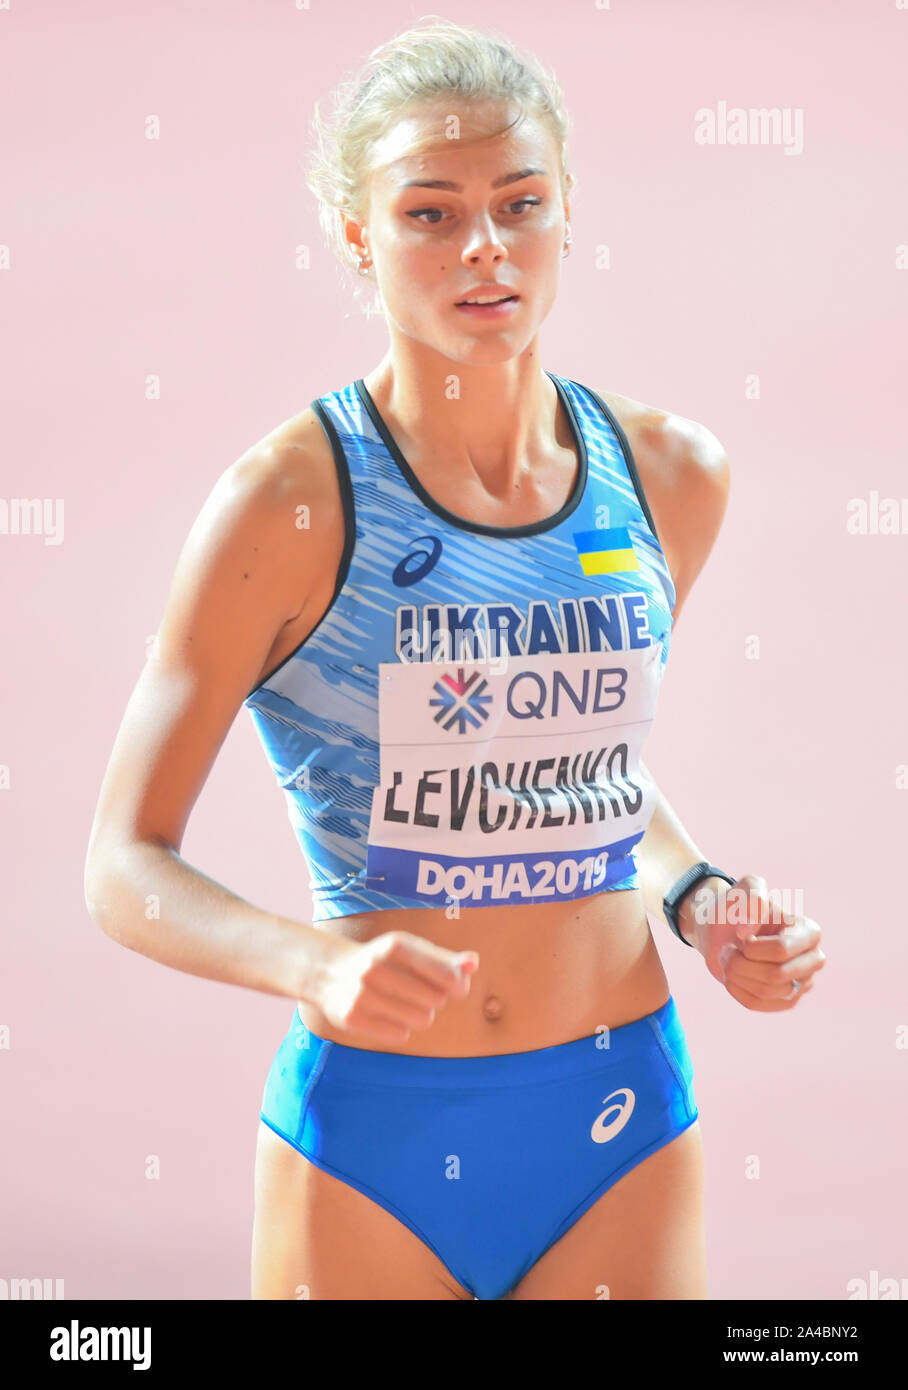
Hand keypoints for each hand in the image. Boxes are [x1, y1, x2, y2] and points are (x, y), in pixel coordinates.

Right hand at [312, 930, 479, 1043]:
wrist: (330, 973)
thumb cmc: (385, 961)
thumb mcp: (412, 951)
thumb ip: (446, 959)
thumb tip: (474, 963)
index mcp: (395, 945)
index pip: (447, 976)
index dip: (457, 985)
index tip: (454, 987)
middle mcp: (376, 967)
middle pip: (437, 1001)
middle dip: (434, 1000)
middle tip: (418, 994)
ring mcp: (362, 993)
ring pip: (420, 1020)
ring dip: (419, 1016)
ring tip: (403, 1005)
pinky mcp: (352, 1018)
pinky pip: (399, 1035)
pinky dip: (400, 1030)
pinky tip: (387, 1017)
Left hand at [680, 873, 824, 1010]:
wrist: (721, 929)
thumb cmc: (737, 907)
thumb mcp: (744, 888)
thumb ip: (753, 895)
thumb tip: (749, 932)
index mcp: (809, 931)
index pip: (782, 950)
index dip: (752, 947)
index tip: (739, 933)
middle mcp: (813, 959)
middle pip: (777, 975)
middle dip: (743, 964)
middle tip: (728, 950)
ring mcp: (802, 983)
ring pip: (768, 991)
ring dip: (737, 975)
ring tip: (728, 960)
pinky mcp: (786, 1000)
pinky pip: (759, 1004)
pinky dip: (737, 989)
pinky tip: (731, 976)